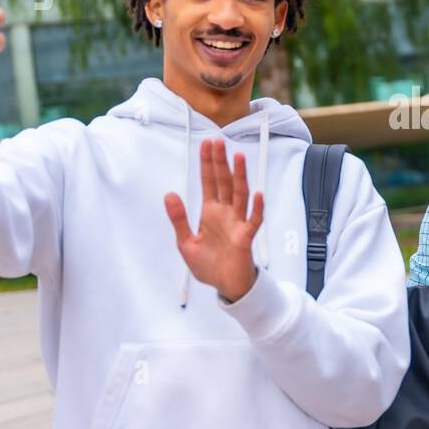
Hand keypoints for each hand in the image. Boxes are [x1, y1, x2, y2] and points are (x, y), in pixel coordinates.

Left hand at [164, 139, 263, 301]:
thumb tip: (170, 194)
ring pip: (240, 195)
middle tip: (218, 142)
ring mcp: (237, 223)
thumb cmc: (209, 265)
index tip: (207, 145)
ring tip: (238, 157)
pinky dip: (257, 208)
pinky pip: (253, 220)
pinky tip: (258, 194)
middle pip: (224, 182)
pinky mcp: (245, 237)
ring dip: (239, 176)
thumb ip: (178, 218)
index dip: (207, 164)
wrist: (225, 286)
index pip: (209, 182)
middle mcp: (225, 213)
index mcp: (210, 213)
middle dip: (220, 162)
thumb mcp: (185, 242)